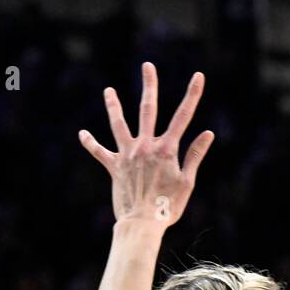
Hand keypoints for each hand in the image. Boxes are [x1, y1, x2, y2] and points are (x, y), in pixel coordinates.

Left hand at [78, 62, 213, 225]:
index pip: (183, 117)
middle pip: (147, 110)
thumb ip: (195, 156)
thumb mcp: (187, 182)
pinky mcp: (114, 167)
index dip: (192, 95)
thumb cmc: (169, 207)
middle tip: (147, 66)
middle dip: (149, 86)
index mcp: (166, 149)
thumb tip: (207, 133)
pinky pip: (100, 152)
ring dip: (114, 106)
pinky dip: (91, 143)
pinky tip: (82, 134)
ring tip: (108, 91)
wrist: (142, 223)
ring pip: (119, 124)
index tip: (198, 76)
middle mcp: (145, 146)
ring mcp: (127, 155)